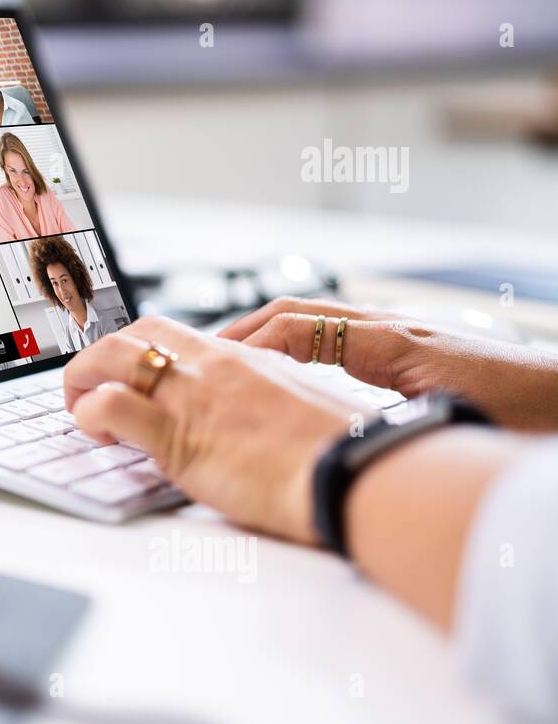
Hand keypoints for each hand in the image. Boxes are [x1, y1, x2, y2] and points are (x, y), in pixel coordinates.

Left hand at [64, 316, 359, 543]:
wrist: (354, 474)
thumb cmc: (343, 453)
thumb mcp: (306, 410)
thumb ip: (274, 405)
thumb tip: (265, 421)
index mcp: (245, 358)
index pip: (178, 334)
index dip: (144, 350)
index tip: (131, 372)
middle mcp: (213, 366)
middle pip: (138, 333)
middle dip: (103, 355)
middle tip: (92, 385)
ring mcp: (192, 396)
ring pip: (112, 357)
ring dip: (83, 377)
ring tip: (80, 407)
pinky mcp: (177, 435)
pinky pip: (112, 405)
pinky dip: (89, 412)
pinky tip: (95, 431)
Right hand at [219, 297, 557, 430]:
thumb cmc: (519, 407)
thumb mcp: (439, 408)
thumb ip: (378, 401)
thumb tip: (321, 410)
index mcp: (389, 339)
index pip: (297, 325)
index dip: (250, 342)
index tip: (214, 364)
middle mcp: (390, 329)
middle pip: (298, 313)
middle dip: (246, 330)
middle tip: (204, 355)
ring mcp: (399, 337)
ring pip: (317, 323)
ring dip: (271, 336)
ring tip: (233, 361)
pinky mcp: (409, 353)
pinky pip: (340, 339)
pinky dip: (302, 348)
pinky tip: (292, 374)